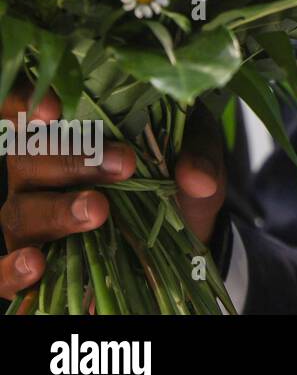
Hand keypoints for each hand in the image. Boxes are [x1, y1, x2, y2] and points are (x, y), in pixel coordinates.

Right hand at [0, 85, 226, 300]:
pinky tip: (35, 265)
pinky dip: (13, 271)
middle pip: (27, 159)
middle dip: (72, 159)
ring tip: (98, 210)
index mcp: (68, 128)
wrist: (182, 228)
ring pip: (21, 211)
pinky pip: (4, 272)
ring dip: (59, 210)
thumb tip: (198, 180)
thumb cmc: (175, 173)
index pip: (27, 107)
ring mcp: (32, 215)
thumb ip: (198, 155)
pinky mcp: (36, 260)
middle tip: (123, 164)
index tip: (51, 110)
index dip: (25, 102)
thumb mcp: (196, 153)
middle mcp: (39, 170)